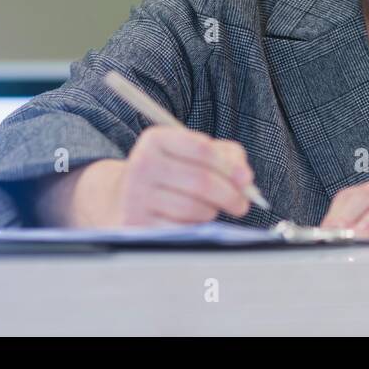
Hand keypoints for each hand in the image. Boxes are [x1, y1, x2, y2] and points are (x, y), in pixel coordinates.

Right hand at [116, 126, 253, 227]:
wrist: (123, 197)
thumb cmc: (170, 172)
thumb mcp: (193, 153)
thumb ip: (226, 156)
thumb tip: (245, 178)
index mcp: (156, 139)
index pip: (202, 149)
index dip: (230, 166)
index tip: (246, 179)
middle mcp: (142, 163)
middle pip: (201, 181)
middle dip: (230, 195)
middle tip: (242, 203)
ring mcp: (135, 195)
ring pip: (193, 208)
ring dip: (212, 211)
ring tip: (212, 208)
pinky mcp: (135, 223)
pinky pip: (180, 229)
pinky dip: (195, 227)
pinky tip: (195, 221)